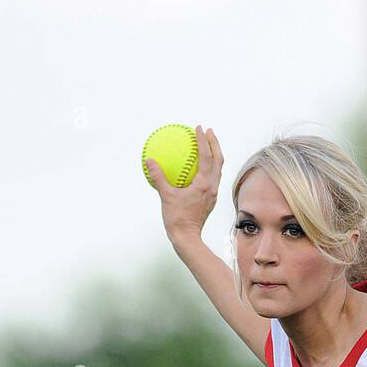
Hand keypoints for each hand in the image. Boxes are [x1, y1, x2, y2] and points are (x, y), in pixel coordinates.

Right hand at [144, 123, 222, 243]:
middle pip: (218, 160)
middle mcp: (211, 188)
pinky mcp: (210, 200)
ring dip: (214, 155)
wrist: (187, 238)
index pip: (206, 156)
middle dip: (215, 143)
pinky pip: (211, 178)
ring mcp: (212, 194)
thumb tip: (149, 160)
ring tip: (207, 144)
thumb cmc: (177, 219)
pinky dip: (208, 168)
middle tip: (208, 131)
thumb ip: (158, 177)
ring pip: (217, 170)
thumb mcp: (165, 196)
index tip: (199, 127)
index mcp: (203, 185)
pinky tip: (198, 166)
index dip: (203, 140)